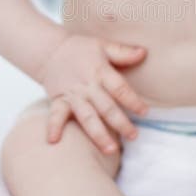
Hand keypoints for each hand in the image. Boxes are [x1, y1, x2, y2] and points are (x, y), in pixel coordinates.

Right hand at [39, 34, 148, 151]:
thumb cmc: (81, 48)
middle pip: (106, 107)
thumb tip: (144, 53)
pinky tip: (54, 141)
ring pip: (87, 117)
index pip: (120, 88)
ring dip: (98, 134)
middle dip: (120, 123)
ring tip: (110, 150)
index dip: (133, 101)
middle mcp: (87, 86)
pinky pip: (55, 115)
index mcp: (100, 71)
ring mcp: (72, 95)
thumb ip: (123, 52)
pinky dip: (54, 127)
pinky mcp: (59, 100)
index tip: (144, 112)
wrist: (50, 50)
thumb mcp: (103, 45)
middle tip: (133, 136)